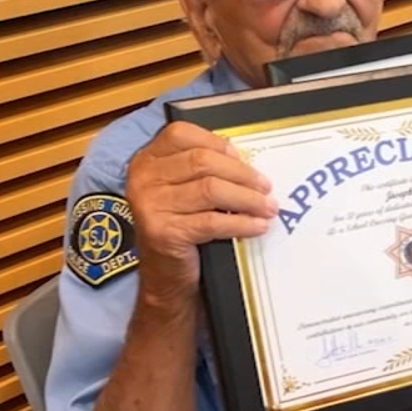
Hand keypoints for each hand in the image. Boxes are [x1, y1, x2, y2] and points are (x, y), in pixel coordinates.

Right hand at [125, 121, 276, 300]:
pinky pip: (212, 221)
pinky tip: (257, 226)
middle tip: (266, 187)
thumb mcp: (184, 191)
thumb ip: (202, 170)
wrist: (166, 276)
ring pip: (210, 190)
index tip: (242, 157)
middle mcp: (143, 179)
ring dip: (247, 199)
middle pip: (201, 161)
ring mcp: (150, 205)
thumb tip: (244, 160)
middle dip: (241, 173)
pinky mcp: (163, 232)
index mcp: (148, 160)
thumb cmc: (182, 227)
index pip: (181, 134)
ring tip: (268, 207)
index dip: (216, 143)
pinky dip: (241, 223)